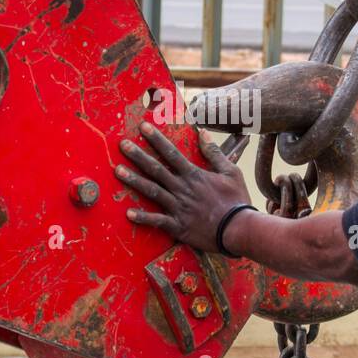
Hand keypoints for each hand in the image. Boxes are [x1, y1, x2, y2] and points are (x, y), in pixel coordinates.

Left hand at [115, 122, 251, 252]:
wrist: (240, 229)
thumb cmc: (237, 200)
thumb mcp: (231, 171)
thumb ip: (214, 153)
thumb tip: (203, 132)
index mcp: (194, 175)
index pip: (171, 153)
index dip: (156, 139)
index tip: (143, 128)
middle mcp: (182, 189)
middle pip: (156, 169)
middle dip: (138, 156)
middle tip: (122, 145)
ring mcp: (178, 208)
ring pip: (152, 191)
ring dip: (134, 181)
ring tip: (118, 171)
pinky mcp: (178, 226)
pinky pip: (157, 221)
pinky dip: (143, 217)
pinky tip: (128, 213)